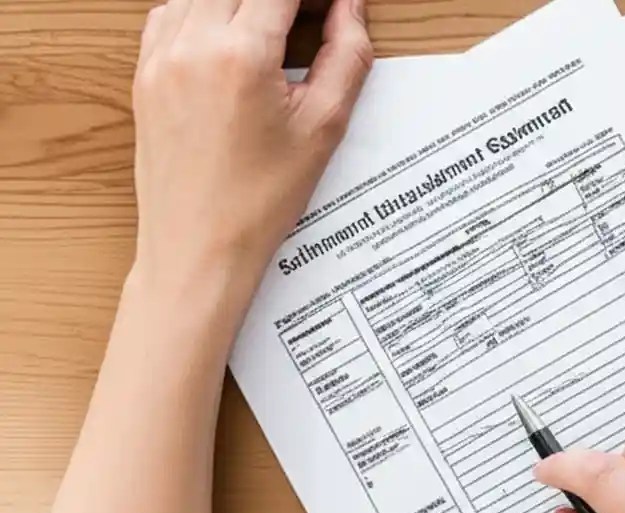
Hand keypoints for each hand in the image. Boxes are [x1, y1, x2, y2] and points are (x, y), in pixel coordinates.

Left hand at [130, 0, 371, 305]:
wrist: (199, 247)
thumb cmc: (260, 201)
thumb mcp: (323, 127)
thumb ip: (346, 55)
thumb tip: (352, 7)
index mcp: (240, 54)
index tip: (333, 6)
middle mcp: (191, 45)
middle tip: (312, 16)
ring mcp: (160, 57)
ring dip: (243, 2)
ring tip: (275, 31)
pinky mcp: (144, 74)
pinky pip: (170, 14)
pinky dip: (203, 11)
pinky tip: (231, 37)